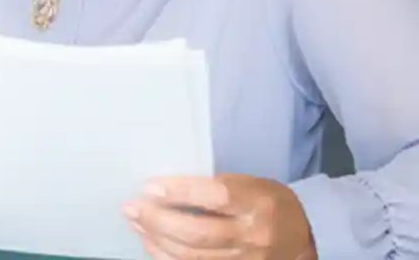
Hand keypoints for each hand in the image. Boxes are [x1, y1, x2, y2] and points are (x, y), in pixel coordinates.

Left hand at [125, 174, 316, 258]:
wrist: (303, 236)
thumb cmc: (267, 201)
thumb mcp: (248, 183)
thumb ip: (212, 186)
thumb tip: (163, 188)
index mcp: (256, 202)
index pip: (214, 197)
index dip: (179, 192)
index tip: (150, 187)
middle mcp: (252, 234)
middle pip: (197, 233)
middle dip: (157, 220)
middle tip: (131, 207)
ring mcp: (245, 259)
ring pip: (191, 256)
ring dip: (156, 240)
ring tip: (136, 223)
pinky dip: (168, 257)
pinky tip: (152, 244)